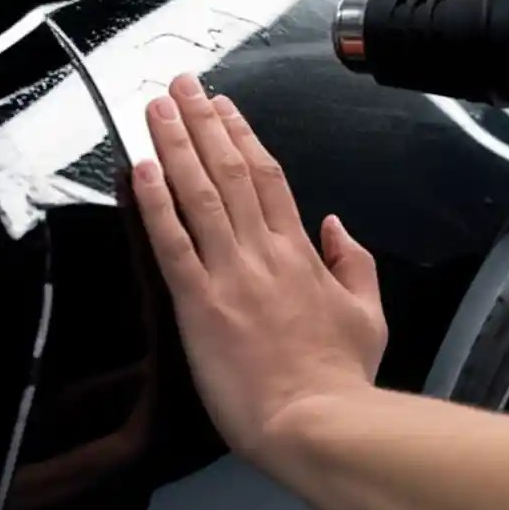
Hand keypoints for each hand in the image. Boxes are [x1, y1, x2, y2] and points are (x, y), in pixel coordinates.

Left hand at [130, 74, 387, 460]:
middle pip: (229, 171)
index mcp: (301, 252)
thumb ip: (353, 263)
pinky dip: (155, 202)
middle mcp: (263, 252)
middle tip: (180, 86)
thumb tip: (336, 226)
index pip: (267, 178)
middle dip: (202, 123)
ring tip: (156, 108)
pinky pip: (172, 242)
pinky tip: (139, 169)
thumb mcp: (369, 313)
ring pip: (199, 194)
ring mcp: (230, 274)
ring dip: (175, 145)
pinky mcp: (199, 304)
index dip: (241, 136)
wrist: (317, 423)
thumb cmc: (340, 378)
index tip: (222, 107)